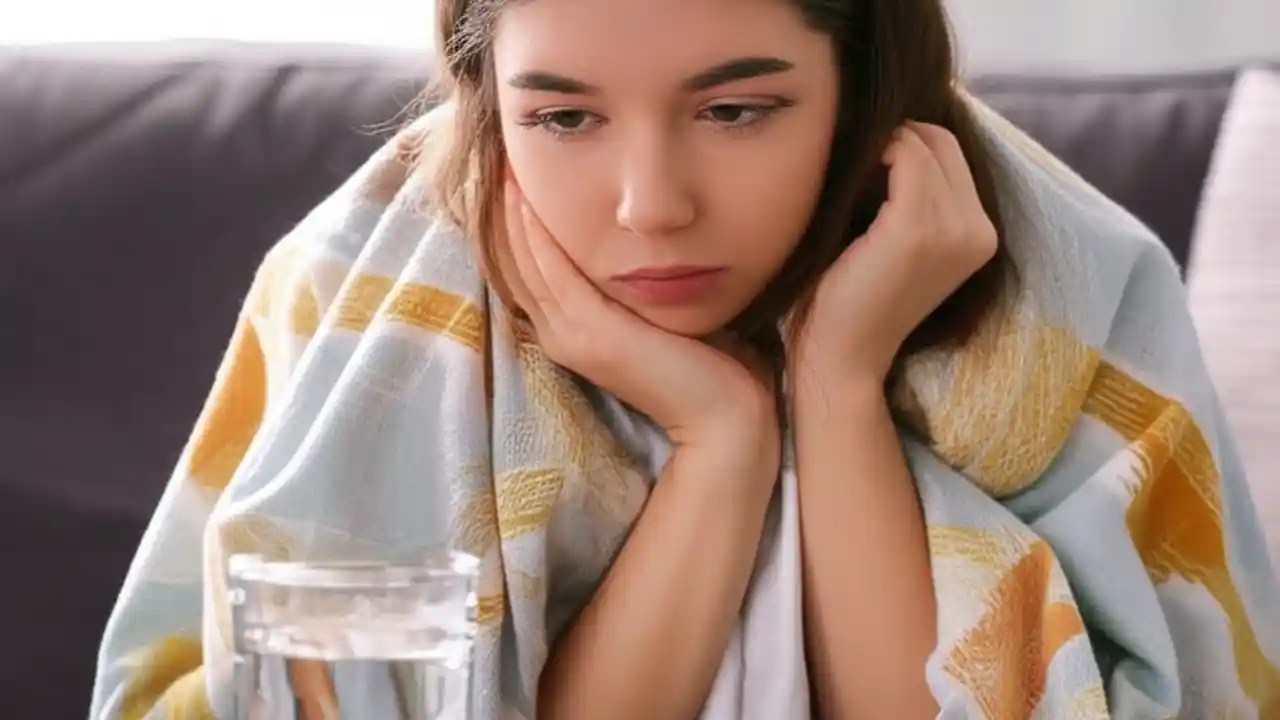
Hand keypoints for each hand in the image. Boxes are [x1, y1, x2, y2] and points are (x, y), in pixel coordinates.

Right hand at [496, 175, 778, 455]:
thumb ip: (634, 286)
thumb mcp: (656, 313)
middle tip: (488, 159)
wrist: (723, 416)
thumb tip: (639, 247)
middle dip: (499, 211)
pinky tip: (522, 192)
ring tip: (497, 164)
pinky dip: (532, 230)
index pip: (524, 272)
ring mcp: (570, 335)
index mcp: (570, 333)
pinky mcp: (592, 331)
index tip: (504, 177)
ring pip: (522, 262)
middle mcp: (559, 334)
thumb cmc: (705, 363)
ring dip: (506, 212)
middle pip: (512, 263)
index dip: (508, 226)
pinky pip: (549, 269)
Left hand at [793, 121, 997, 386]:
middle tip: (855, 162)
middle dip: (898, 138)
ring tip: (850, 174)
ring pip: (924, 143)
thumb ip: (908, 194)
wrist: (841, 357)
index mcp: (980, 235)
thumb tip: (892, 129)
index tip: (866, 159)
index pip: (951, 153)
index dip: (906, 144)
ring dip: (882, 145)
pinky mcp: (919, 229)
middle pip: (943, 140)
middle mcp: (980, 231)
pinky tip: (851, 175)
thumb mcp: (894, 240)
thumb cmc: (851, 300)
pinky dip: (876, 152)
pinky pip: (905, 155)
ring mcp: (955, 230)